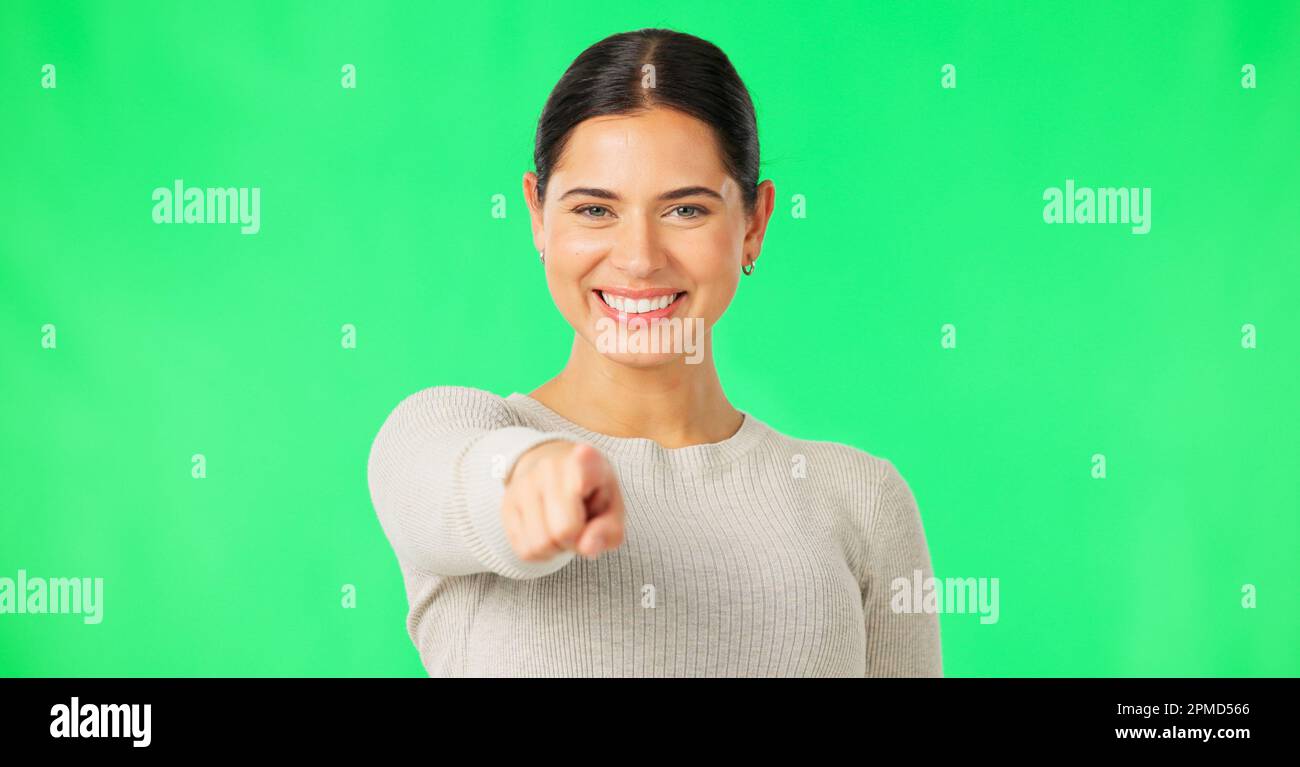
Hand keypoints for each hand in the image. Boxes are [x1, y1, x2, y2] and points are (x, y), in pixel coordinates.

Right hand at [502, 440, 625, 561]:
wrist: (553, 465)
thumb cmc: (591, 491)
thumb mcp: (612, 507)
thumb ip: (609, 530)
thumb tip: (587, 547)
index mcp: (583, 460)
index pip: (579, 480)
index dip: (583, 503)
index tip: (584, 472)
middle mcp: (548, 467)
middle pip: (562, 532)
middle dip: (575, 540)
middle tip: (580, 524)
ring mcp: (522, 485)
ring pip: (539, 545)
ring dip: (556, 548)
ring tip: (562, 527)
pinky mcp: (506, 505)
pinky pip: (524, 551)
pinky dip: (540, 552)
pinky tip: (547, 531)